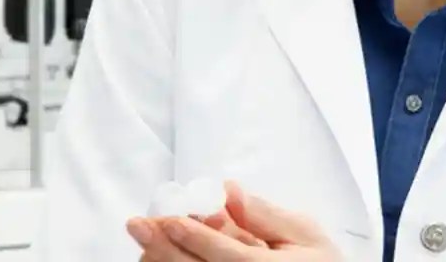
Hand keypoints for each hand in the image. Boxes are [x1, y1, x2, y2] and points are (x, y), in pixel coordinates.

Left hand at [128, 181, 342, 260]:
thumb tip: (230, 191)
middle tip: (139, 225)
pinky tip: (151, 258)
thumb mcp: (306, 234)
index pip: (229, 258)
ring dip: (162, 261)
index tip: (173, 220)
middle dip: (165, 248)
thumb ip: (267, 215)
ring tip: (142, 239)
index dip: (199, 239)